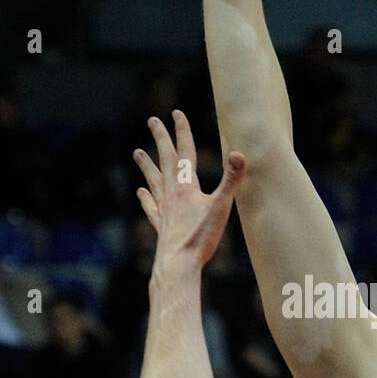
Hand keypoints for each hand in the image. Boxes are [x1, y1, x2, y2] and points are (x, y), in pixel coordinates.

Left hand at [134, 111, 245, 268]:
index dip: (182, 131)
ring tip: (137, 152)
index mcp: (186, 186)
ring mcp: (163, 209)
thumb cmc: (200, 237)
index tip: (176, 113)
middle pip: (165, 160)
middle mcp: (171, 193)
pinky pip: (151, 206)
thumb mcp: (221, 206)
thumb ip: (231, 180)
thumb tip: (239, 153)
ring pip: (153, 180)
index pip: (184, 152)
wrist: (178, 264)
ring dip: (147, 165)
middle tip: (152, 121)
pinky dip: (145, 197)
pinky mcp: (161, 225)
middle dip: (160, 139)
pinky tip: (141, 192)